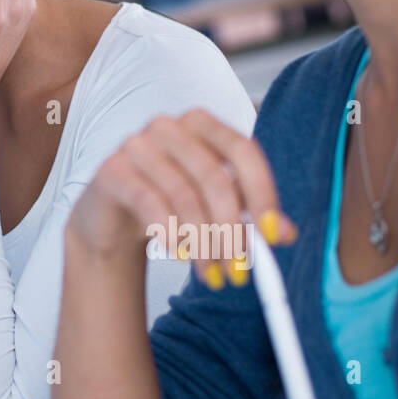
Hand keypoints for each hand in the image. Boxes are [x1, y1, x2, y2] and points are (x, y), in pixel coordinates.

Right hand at [66, 109, 296, 286]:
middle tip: (240, 270)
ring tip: (211, 273)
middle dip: (231, 230)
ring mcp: (136, 144)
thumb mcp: (214, 207)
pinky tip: (180, 254)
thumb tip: (286, 234)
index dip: (263, 193)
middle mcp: (169, 127)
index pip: (243, 150)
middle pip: (214, 177)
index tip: (273, 236)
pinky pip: (149, 202)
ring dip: (203, 242)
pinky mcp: (112, 169)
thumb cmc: (168, 202)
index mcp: (202, 124)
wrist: (111, 216)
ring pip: (183, 194)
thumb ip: (249, 214)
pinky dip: (171, 233)